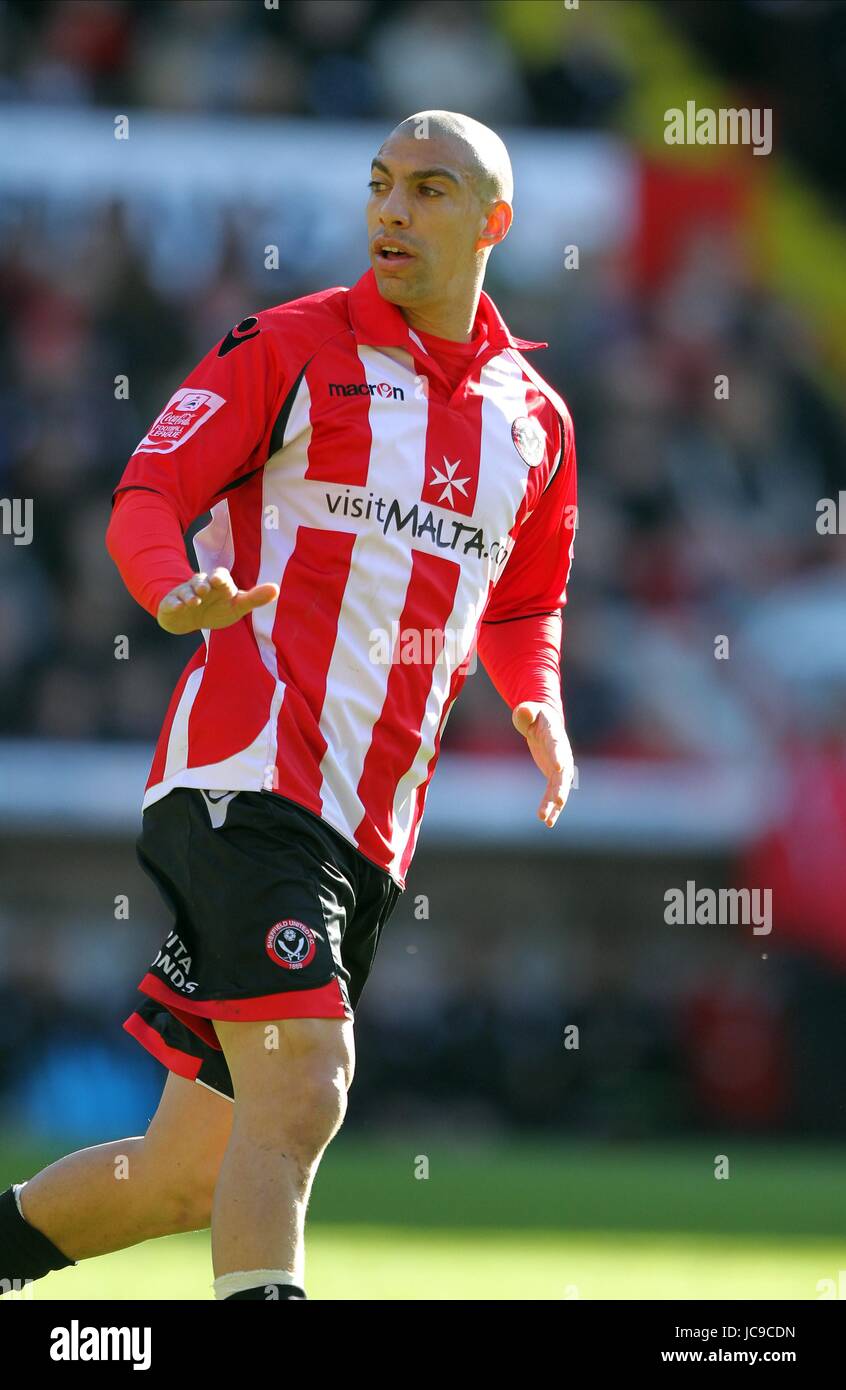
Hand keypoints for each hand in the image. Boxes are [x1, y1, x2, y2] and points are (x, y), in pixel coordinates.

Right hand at [157, 567, 278, 633]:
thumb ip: (255, 598)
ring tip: (194, 601)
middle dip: (203, 582)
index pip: (220, 575)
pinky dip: (175, 603)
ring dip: (190, 594)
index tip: (220, 581)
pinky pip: (172, 602)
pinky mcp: (172, 603)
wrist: (187, 618)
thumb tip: (276, 589)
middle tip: (206, 587)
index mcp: (218, 584)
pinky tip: (179, 606)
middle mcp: (201, 585)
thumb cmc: (216, 609)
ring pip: (187, 590)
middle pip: (201, 579)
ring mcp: (185, 594)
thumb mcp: (236, 606)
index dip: (220, 577)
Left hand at [512, 700, 574, 827]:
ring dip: (554, 804)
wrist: (545, 723)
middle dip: (561, 787)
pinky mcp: (555, 776)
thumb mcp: (528, 711)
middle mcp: (562, 753)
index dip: (558, 756)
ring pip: (559, 788)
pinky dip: (551, 807)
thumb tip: (523, 711)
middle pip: (563, 772)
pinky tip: (547, 822)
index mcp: (555, 734)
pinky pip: (554, 794)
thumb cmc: (534, 715)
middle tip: (559, 801)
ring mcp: (560, 766)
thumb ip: (526, 712)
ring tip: (546, 819)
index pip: (557, 745)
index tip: (559, 768)